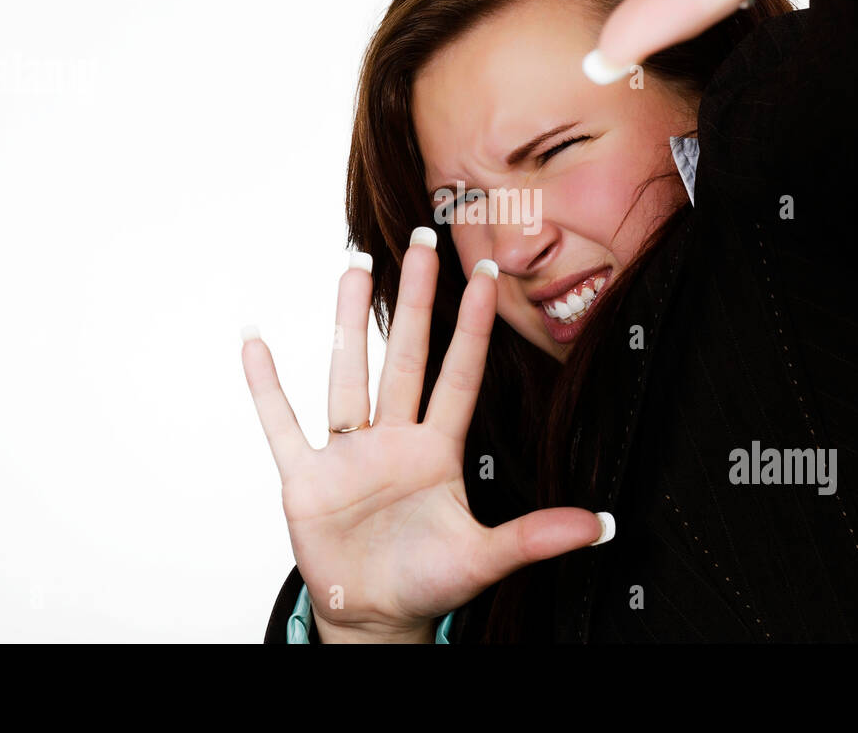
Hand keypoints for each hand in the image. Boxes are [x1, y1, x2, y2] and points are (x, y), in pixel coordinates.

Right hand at [242, 234, 610, 641]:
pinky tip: (255, 341)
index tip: (485, 273)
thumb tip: (602, 525)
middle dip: (415, 299)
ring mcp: (347, 455)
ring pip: (349, 373)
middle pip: (406, 356)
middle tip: (422, 239)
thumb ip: (536, 536)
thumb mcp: (485, 559)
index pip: (459, 376)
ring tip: (353, 263)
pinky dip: (265, 387)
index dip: (472, 327)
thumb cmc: (428, 583)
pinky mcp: (305, 478)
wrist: (375, 618)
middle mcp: (394, 440)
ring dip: (348, 320)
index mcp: (437, 451)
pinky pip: (281, 423)